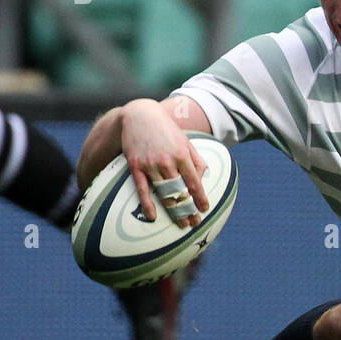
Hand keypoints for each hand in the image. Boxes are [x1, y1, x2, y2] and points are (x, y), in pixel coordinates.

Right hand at [120, 100, 208, 227]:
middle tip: (194, 223)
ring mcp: (150, 164)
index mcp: (182, 155)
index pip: (194, 182)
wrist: (140, 115)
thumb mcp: (185, 141)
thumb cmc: (166, 130)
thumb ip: (196, 160)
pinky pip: (142, 189)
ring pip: (164, 193)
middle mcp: (167, 161)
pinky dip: (147, 204)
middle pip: (180, 191)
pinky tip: (153, 216)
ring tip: (181, 224)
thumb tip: (203, 177)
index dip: (200, 198)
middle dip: (188, 209)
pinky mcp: (136, 166)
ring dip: (173, 211)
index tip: (205, 209)